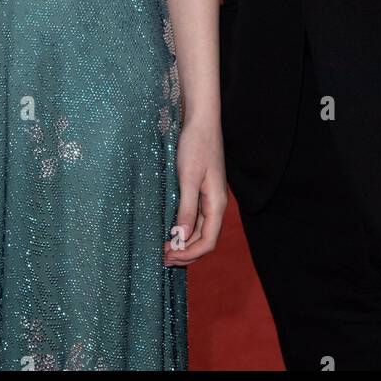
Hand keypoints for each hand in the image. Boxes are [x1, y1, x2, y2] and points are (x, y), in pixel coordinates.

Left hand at [163, 119, 226, 265]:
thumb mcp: (188, 178)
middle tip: (163, 259)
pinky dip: (184, 229)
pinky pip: (195, 218)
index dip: (190, 254)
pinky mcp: (202, 190)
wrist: (201, 121)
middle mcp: (216, 204)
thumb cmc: (196, 146)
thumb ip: (186, 208)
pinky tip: (171, 231)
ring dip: (185, 243)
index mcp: (217, 204)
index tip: (169, 257)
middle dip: (186, 253)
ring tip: (165, 250)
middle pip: (205, 239)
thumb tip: (182, 237)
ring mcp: (209, 198)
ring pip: (200, 230)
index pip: (208, 241)